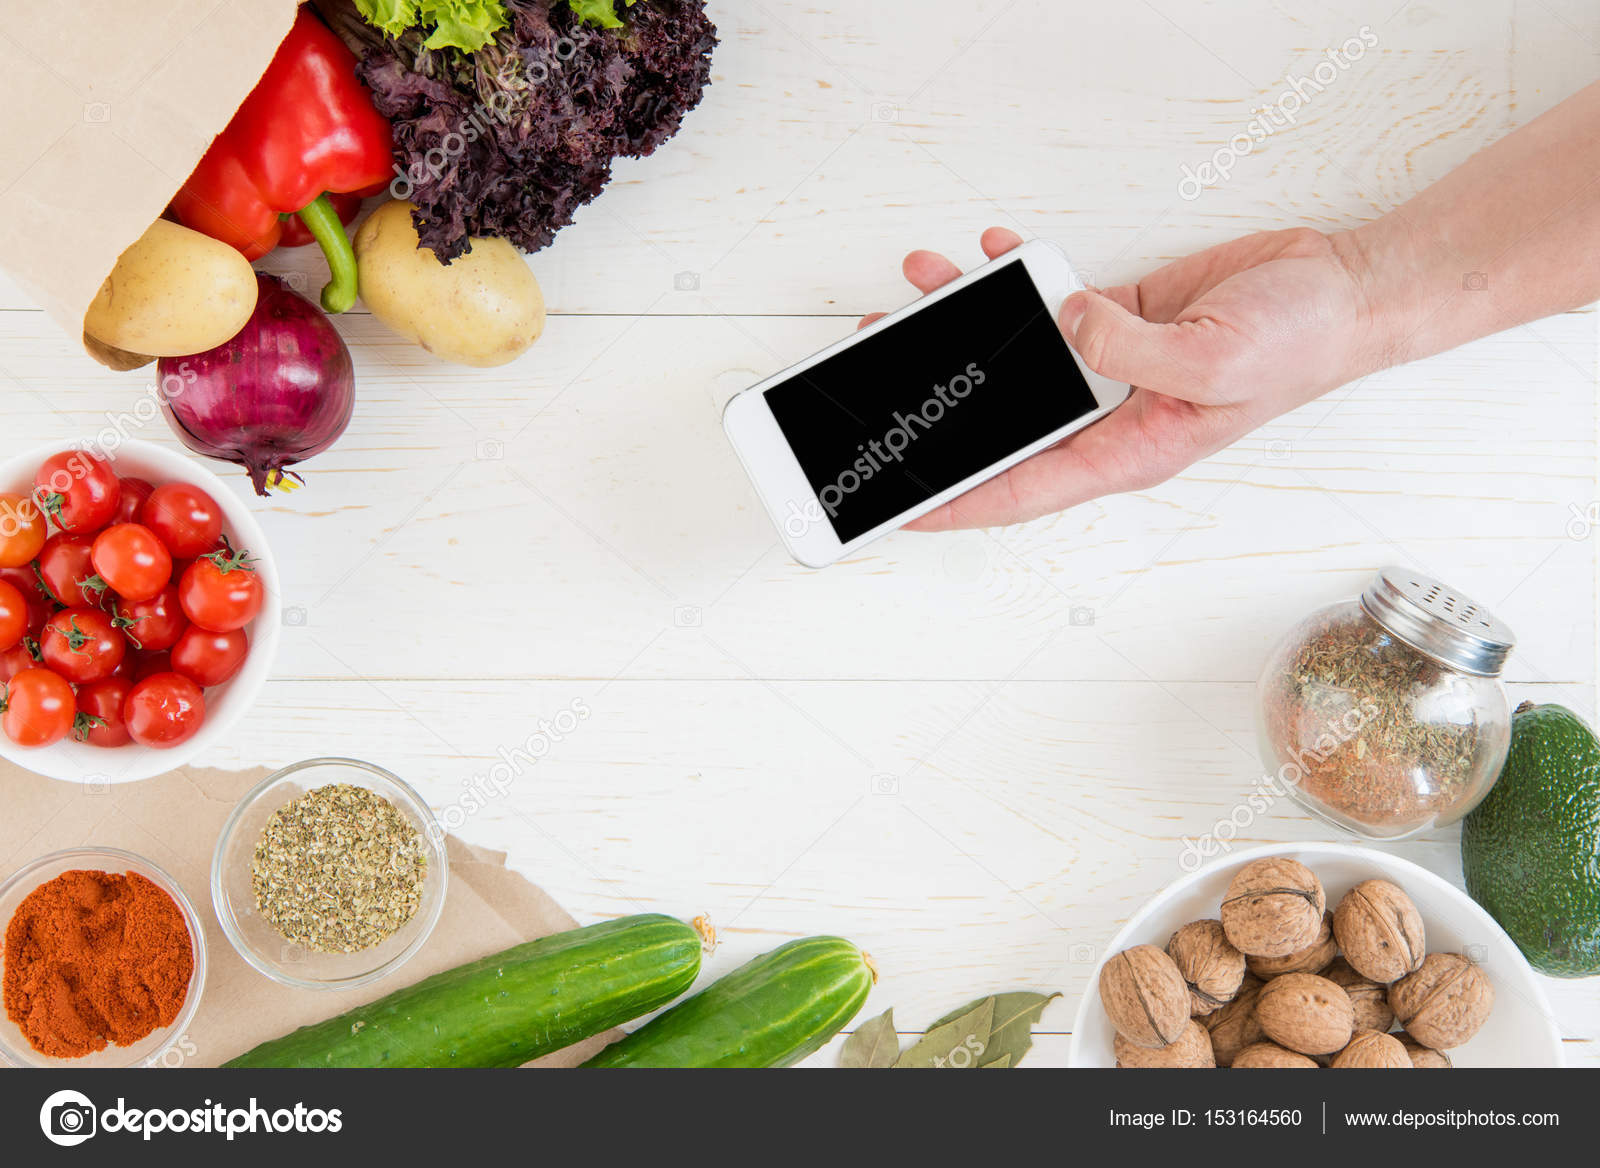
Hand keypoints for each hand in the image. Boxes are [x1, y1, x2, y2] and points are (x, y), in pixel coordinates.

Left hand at [860, 225, 1374, 530]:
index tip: (902, 512)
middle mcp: (1108, 416)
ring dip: (965, 326)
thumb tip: (1063, 326)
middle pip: (1002, 424)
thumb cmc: (1298, 345)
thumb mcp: (1213, 359)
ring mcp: (1108, 366)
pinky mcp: (1114, 319)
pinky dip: (1014, 278)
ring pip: (1013, 358)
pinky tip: (990, 253)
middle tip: (877, 381)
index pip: (1022, 489)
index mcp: (1128, 450)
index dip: (957, 504)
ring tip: (919, 292)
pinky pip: (1045, 305)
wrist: (1340, 289)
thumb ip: (1128, 349)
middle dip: (938, 408)